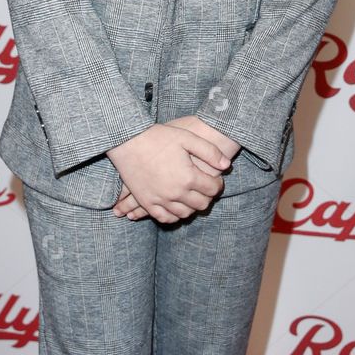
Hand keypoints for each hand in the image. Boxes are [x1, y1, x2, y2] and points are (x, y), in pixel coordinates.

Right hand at [107, 122, 231, 222]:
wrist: (127, 141)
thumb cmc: (158, 137)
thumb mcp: (187, 138)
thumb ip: (210, 152)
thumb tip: (227, 166)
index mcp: (188, 177)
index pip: (213, 189)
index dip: (218, 185)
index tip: (217, 180)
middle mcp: (176, 192)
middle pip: (201, 204)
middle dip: (207, 197)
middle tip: (206, 189)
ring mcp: (160, 199)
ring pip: (184, 213)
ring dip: (192, 207)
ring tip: (192, 198)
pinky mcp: (147, 202)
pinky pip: (164, 218)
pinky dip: (174, 216)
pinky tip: (177, 208)